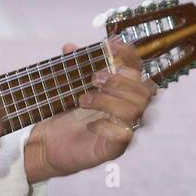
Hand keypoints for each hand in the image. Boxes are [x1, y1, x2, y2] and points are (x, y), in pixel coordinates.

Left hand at [24, 36, 157, 182]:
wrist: (50, 144)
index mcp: (122, 91)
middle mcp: (129, 109)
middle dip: (119, 81)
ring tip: (82, 100)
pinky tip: (89, 125)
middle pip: (144, 90)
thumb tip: (69, 47)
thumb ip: (72, 67)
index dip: (128, 56)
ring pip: (134, 111)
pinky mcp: (115, 148)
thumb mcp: (68, 87)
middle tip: (93, 79)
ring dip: (108, 101)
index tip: (110, 46)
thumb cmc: (65, 115)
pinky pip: (124, 136)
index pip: (138, 69)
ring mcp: (125, 129)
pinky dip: (106, 127)